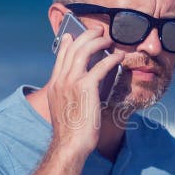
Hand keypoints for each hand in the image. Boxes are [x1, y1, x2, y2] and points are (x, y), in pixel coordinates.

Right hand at [45, 26, 124, 157]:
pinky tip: (119, 58)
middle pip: (73, 47)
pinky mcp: (86, 87)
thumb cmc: (71, 131)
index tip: (75, 34)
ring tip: (109, 40)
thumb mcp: (64, 107)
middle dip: (87, 35)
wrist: (70, 144)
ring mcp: (72, 82)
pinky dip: (111, 59)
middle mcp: (61, 79)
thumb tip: (83, 84)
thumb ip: (70, 93)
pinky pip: (101, 66)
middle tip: (98, 31)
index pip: (61, 55)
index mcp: (55, 84)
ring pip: (85, 51)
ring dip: (99, 42)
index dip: (69, 42)